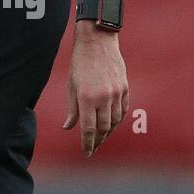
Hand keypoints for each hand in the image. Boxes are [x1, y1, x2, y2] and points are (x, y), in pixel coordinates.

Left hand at [62, 25, 128, 155]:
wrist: (97, 41)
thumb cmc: (80, 63)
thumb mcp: (71, 86)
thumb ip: (72, 109)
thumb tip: (68, 128)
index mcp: (86, 98)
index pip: (89, 129)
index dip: (88, 143)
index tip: (86, 152)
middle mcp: (103, 97)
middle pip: (104, 128)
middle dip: (98, 140)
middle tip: (93, 147)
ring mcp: (116, 92)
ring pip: (115, 121)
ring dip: (108, 132)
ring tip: (102, 137)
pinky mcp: (124, 87)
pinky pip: (123, 109)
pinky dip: (118, 119)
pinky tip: (112, 123)